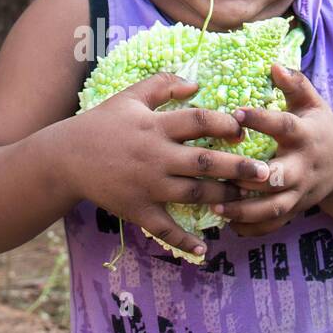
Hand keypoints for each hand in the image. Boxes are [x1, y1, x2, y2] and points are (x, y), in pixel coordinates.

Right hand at [65, 72, 274, 258]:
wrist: (65, 158)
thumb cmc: (101, 123)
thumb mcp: (129, 97)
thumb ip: (162, 86)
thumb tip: (196, 83)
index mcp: (155, 126)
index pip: (198, 121)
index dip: (225, 123)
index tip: (244, 129)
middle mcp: (155, 156)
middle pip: (204, 162)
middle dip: (238, 167)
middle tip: (266, 173)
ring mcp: (146, 185)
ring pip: (192, 194)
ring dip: (221, 199)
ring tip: (246, 201)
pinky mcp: (136, 209)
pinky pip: (164, 228)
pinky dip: (184, 241)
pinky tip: (204, 249)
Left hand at [211, 64, 332, 237]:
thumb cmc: (318, 128)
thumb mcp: (313, 104)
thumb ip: (295, 84)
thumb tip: (274, 65)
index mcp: (304, 136)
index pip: (283, 126)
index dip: (261, 120)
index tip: (235, 113)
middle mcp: (302, 167)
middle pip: (279, 177)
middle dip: (252, 178)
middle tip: (222, 174)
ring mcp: (299, 193)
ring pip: (273, 208)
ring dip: (245, 211)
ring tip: (216, 207)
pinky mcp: (294, 210)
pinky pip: (273, 226)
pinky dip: (251, 228)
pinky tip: (227, 224)